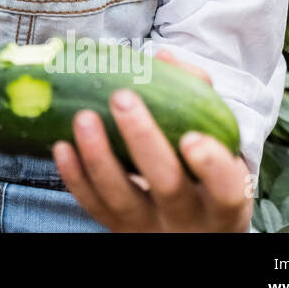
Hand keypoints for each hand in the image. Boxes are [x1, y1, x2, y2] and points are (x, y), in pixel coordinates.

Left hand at [52, 49, 252, 231]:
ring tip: (84, 117)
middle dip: (143, 140)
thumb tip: (164, 58)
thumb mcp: (218, 146)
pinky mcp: (116, 226)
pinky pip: (92, 205)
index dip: (211, 167)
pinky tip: (62, 146)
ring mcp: (148, 225)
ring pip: (121, 197)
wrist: (190, 229)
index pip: (226, 190)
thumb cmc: (205, 176)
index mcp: (223, 199)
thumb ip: (198, 98)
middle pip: (166, 185)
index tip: (192, 138)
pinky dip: (75, 177)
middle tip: (122, 97)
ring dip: (98, 156)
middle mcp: (186, 218)